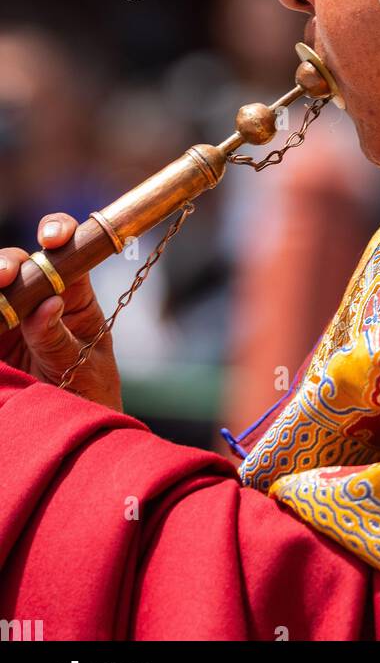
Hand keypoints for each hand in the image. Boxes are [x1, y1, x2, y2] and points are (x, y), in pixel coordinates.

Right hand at [0, 213, 122, 409]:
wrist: (69, 431)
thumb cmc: (88, 392)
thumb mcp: (80, 365)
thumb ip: (58, 338)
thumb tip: (49, 304)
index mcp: (74, 293)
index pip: (67, 250)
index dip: (57, 231)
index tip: (51, 237)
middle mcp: (40, 296)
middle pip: (19, 263)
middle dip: (8, 263)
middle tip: (6, 277)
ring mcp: (11, 315)